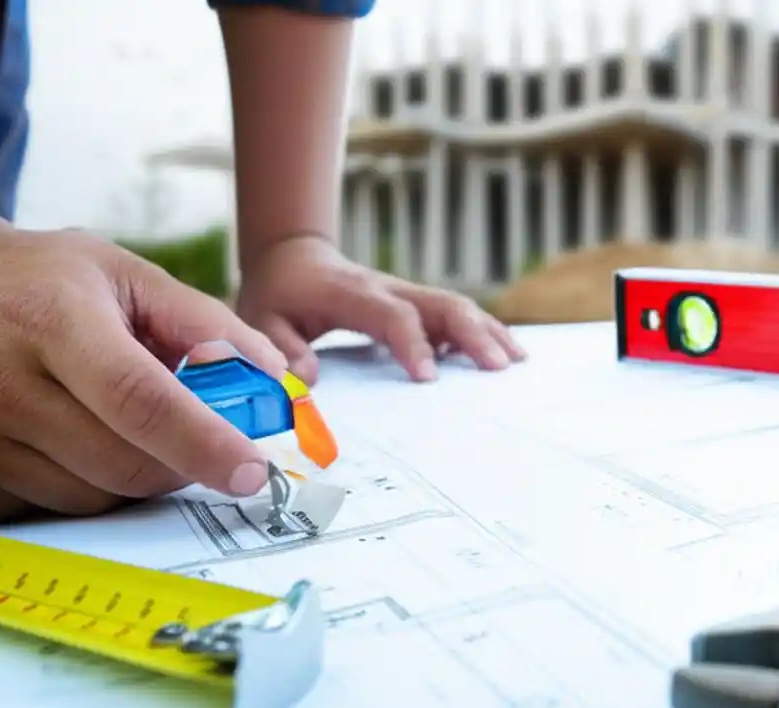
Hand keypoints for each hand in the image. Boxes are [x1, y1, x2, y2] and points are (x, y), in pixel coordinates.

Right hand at [0, 224, 289, 522]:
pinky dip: (85, 485)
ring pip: (90, 496)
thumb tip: (271, 376)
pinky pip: (50, 506)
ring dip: (134, 476)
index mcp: (55, 323)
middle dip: (182, 463)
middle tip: (200, 438)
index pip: (142, 402)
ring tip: (124, 424)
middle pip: (123, 463)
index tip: (251, 470)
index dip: (205, 443)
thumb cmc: (45, 281)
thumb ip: (203, 322)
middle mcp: (6, 383)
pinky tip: (78, 439)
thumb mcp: (125, 276)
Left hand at [234, 236, 526, 383]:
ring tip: (516, 362)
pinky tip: (503, 353)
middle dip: (474, 334)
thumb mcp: (262, 319)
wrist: (292, 258)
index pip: (393, 316)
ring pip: (457, 305)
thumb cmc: (279, 294)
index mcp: (354, 295)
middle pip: (442, 304)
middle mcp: (389, 290)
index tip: (429, 378)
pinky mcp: (416, 303)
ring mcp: (407, 294)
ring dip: (488, 331)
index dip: (414, 343)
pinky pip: (455, 313)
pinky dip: (482, 331)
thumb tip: (304, 379)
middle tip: (499, 368)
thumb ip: (280, 347)